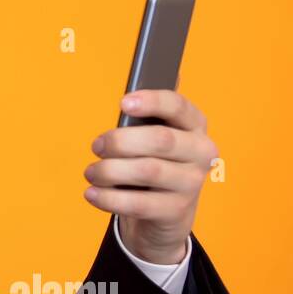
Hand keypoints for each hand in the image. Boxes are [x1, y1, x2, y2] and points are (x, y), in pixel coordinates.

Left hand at [82, 90, 218, 263]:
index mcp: (195, 126)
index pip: (179, 106)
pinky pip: (138, 203)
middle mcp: (201, 153)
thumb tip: (141, 79)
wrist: (165, 214)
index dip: (152, 101)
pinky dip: (108, 198)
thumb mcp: (154, 136)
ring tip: (91, 172)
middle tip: (97, 145)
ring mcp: (191, 184)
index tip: (123, 103)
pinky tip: (92, 193)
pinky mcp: (176, 211)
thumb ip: (148, 113)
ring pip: (147, 171)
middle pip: (160, 140)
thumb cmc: (154, 162)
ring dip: (109, 170)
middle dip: (120, 141)